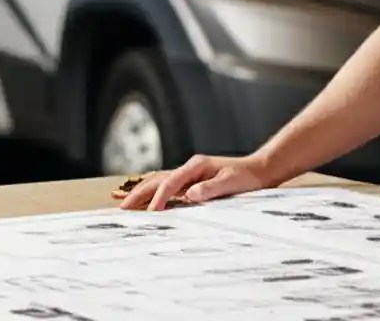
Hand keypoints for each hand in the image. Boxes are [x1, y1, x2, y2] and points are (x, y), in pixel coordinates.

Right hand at [117, 154, 274, 210]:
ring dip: (140, 193)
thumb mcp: (232, 182)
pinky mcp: (191, 183)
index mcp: (196, 166)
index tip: (151, 213)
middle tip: (121, 209)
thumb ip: (211, 188)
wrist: (258, 170)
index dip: (159, 198)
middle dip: (138, 194)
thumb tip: (189, 194)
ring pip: (158, 183)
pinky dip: (152, 195)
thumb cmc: (247, 177)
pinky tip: (143, 202)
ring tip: (123, 205)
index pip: (171, 182)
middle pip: (157, 180)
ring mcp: (189, 175)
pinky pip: (166, 188)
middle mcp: (189, 168)